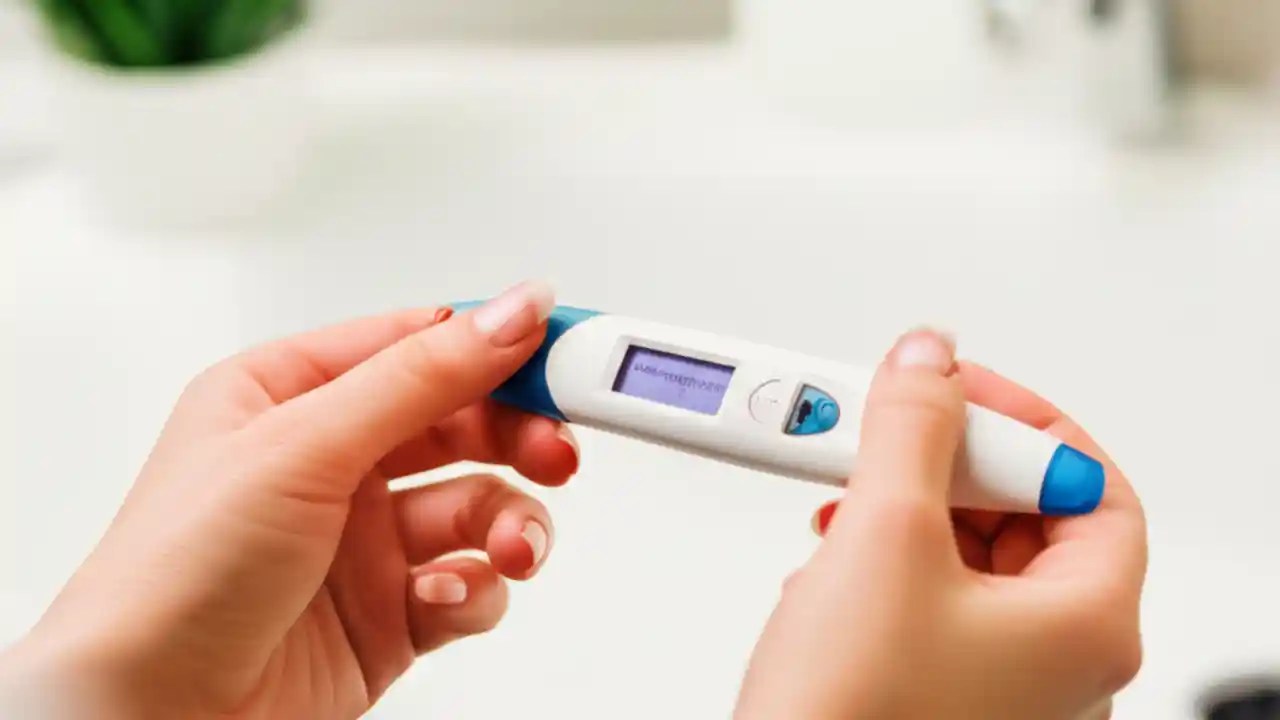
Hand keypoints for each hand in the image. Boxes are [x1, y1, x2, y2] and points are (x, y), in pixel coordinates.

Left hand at [2, 281, 577, 719]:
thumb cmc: (171, 578)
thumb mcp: (301, 446)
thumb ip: (421, 376)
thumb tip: (509, 313)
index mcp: (291, 394)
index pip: (420, 343)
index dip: (498, 344)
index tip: (568, 350)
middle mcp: (331, 461)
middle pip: (463, 424)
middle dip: (517, 437)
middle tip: (556, 451)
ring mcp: (363, 540)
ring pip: (478, 506)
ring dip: (508, 523)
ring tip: (510, 546)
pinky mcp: (390, 612)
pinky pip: (470, 582)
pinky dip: (476, 589)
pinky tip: (445, 597)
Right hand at [735, 330, 1145, 719]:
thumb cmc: (851, 716)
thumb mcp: (883, 537)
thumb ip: (912, 429)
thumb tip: (929, 360)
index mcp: (1085, 625)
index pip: (1090, 485)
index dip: (1021, 423)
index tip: (952, 388)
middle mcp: (1054, 662)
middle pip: (1026, 517)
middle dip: (946, 461)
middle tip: (888, 427)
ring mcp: (994, 684)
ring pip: (967, 556)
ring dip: (903, 506)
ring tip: (846, 487)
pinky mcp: (931, 692)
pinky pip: (928, 599)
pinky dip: (882, 558)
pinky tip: (831, 554)